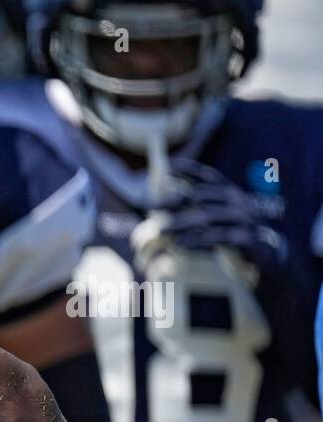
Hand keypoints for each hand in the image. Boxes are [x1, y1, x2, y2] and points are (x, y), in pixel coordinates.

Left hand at [152, 158, 288, 285]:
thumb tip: (165, 206)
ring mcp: (244, 219)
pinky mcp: (247, 238)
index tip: (168, 165)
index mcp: (231, 194)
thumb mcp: (219, 220)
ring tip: (160, 230)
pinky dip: (198, 240)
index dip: (191, 169)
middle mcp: (238, 202)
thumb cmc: (237, 234)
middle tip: (151, 206)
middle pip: (204, 196)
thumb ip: (198, 211)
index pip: (210, 177)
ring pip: (209, 216)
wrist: (269, 256)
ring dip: (182, 222)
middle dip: (176, 200)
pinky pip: (219, 237)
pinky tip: (179, 244)